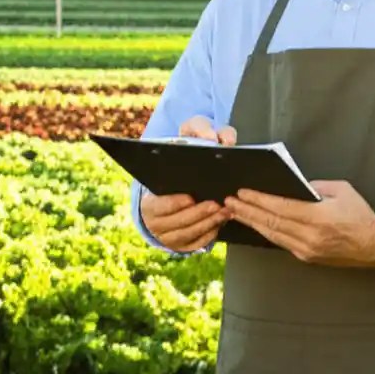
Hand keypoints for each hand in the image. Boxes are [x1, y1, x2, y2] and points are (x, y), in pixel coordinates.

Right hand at [137, 115, 237, 252]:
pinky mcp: (183, 243)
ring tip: (225, 211)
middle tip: (217, 205)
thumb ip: (200, 130)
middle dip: (199, 214)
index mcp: (149, 199)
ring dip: (209, 223)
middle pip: (178, 222)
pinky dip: (211, 233)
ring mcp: (169, 235)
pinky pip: (198, 243)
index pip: (158, 206)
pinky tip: (223, 221)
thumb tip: (215, 137)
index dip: (174, 203)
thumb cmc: (182, 157)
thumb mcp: (187, 136)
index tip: (190, 197)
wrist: (179, 178)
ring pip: (190, 234)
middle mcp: (155, 221)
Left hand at [224, 180, 374, 265]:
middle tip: (229, 202)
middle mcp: (309, 236)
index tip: (242, 193)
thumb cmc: (360, 215)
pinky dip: (266, 232)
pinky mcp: (307, 257)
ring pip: (272, 235)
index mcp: (317, 217)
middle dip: (247, 211)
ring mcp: (307, 249)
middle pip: (270, 222)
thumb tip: (292, 185)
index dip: (258, 200)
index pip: (279, 208)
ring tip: (235, 212)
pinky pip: (281, 243)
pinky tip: (255, 224)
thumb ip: (314, 187)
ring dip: (251, 222)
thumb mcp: (340, 190)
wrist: (374, 245)